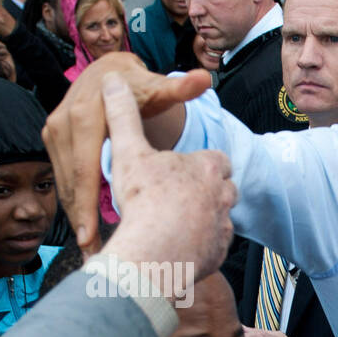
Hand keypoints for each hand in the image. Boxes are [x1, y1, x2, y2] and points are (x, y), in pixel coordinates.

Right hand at [43, 54, 210, 250]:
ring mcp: (53, 136)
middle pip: (71, 183)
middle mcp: (62, 125)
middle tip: (93, 253)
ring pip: (65, 187)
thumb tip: (204, 78)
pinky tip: (89, 233)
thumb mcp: (156, 90)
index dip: (88, 204)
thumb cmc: (139, 86)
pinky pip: (64, 184)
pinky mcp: (52, 147)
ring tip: (92, 250)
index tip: (92, 235)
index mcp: (85, 115)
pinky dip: (76, 209)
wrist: (109, 74)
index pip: (84, 167)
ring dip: (77, 219)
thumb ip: (179, 90)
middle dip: (81, 220)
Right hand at [92, 73, 234, 293]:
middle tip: (180, 200)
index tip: (185, 170)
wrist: (155, 254)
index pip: (216, 159)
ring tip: (178, 228)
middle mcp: (224, 195)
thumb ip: (124, 116)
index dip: (200, 165)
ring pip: (219, 222)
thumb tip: (113, 81)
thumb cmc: (144, 199)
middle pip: (223, 190)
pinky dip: (199, 250)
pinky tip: (180, 252)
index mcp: (208, 165)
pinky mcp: (218, 256)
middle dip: (206, 194)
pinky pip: (213, 251)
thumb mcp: (129, 151)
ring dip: (203, 224)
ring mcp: (223, 227)